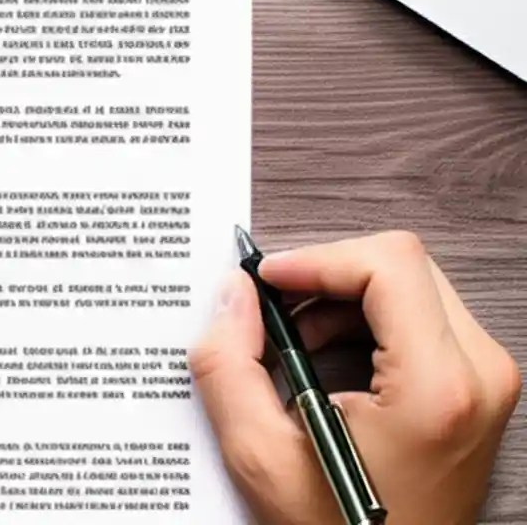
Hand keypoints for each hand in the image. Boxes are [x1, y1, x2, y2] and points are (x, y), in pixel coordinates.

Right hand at [191, 231, 520, 523]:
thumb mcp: (262, 457)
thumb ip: (230, 366)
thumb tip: (231, 295)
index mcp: (438, 388)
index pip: (389, 266)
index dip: (318, 258)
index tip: (266, 279)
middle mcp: (478, 375)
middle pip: (402, 268)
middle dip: (326, 277)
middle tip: (270, 307)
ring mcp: (485, 382)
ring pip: (411, 288)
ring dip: (341, 300)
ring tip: (291, 341)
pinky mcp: (475, 389)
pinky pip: (422, 319)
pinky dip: (365, 322)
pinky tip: (322, 355)